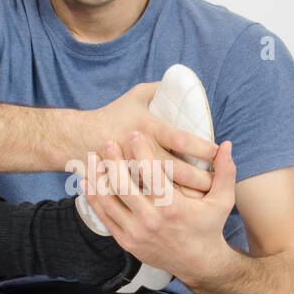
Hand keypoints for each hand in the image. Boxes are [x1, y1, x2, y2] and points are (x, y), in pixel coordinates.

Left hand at [82, 133, 236, 282]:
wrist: (199, 265)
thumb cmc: (210, 228)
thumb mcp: (222, 201)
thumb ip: (225, 172)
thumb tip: (227, 145)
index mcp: (174, 208)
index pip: (152, 174)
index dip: (141, 152)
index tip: (134, 133)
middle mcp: (152, 221)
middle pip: (124, 186)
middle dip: (113, 161)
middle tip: (107, 141)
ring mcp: (136, 233)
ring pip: (110, 201)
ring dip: (99, 178)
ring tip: (91, 158)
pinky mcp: (127, 242)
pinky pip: (105, 217)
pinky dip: (94, 199)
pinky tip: (87, 182)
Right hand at [85, 82, 216, 197]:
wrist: (77, 138)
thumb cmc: (114, 115)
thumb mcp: (136, 96)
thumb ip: (159, 89)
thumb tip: (184, 86)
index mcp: (147, 127)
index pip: (180, 139)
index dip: (202, 147)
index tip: (216, 151)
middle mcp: (141, 150)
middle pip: (176, 170)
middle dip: (198, 178)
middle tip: (214, 183)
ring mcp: (132, 172)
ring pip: (164, 188)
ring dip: (184, 194)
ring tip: (203, 197)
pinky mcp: (124, 187)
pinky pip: (149, 199)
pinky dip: (166, 203)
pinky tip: (181, 208)